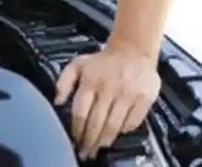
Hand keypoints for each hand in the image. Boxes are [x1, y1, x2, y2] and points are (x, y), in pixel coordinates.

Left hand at [54, 41, 160, 159]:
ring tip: (99, 147)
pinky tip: (117, 132)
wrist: (133, 49)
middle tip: (86, 152)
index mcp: (90, 81)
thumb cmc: (103, 61)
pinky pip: (132, 122)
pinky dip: (124, 130)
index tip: (75, 139)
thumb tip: (56, 102)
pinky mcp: (144, 98)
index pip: (80, 113)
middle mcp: (109, 88)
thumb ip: (63, 82)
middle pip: (96, 123)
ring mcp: (127, 94)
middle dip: (89, 141)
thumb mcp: (78, 65)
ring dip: (104, 140)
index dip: (77, 130)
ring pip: (113, 126)